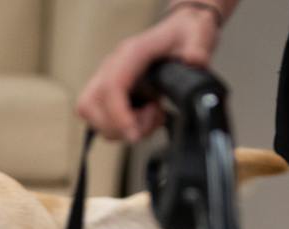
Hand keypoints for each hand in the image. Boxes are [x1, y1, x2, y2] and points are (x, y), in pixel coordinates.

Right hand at [76, 3, 227, 142]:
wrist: (178, 33)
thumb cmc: (183, 36)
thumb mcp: (197, 36)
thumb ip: (197, 50)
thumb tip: (193, 61)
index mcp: (132, 52)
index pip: (111, 86)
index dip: (118, 115)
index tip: (134, 135)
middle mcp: (113, 64)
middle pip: (90, 104)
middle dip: (118, 126)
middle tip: (151, 119)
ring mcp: (106, 78)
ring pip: (92, 115)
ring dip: (121, 128)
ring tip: (151, 116)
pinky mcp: (107, 92)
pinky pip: (100, 118)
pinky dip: (120, 127)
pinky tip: (144, 117)